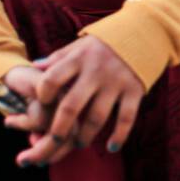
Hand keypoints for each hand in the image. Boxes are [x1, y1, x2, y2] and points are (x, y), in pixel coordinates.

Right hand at [0, 64, 80, 167]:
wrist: (14, 72)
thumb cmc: (28, 102)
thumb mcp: (36, 124)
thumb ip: (42, 138)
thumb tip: (40, 156)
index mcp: (77, 111)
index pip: (75, 138)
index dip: (58, 153)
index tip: (39, 163)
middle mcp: (75, 100)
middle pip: (69, 135)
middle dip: (45, 153)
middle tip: (23, 161)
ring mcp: (64, 91)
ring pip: (56, 128)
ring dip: (35, 145)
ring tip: (18, 151)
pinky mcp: (49, 85)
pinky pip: (38, 115)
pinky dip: (21, 124)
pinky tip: (9, 121)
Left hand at [4, 35, 144, 166]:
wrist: (144, 33)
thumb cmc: (106, 43)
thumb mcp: (81, 45)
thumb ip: (59, 57)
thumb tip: (35, 66)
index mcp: (78, 59)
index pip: (52, 80)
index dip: (43, 95)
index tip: (44, 104)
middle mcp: (95, 72)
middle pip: (71, 106)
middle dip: (60, 129)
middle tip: (54, 141)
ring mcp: (116, 83)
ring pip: (97, 117)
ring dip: (86, 135)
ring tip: (80, 144)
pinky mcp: (135, 91)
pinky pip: (126, 118)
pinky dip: (119, 135)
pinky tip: (111, 147)